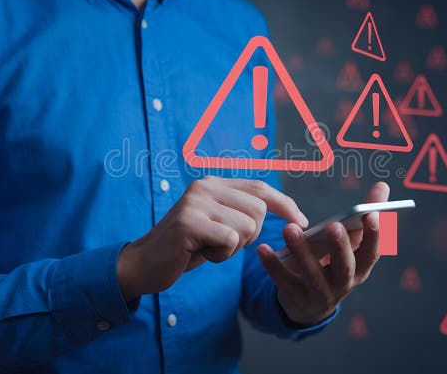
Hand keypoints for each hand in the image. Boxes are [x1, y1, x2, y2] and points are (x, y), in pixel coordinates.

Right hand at [116, 176, 307, 300]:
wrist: (144, 264)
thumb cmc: (186, 247)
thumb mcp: (217, 223)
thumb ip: (241, 211)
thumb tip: (284, 210)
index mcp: (213, 183)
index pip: (260, 187)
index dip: (284, 204)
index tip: (302, 220)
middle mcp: (205, 186)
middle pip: (259, 210)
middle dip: (250, 236)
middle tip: (223, 244)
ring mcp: (196, 203)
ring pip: (247, 226)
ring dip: (234, 248)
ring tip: (209, 248)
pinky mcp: (189, 223)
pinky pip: (229, 240)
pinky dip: (221, 255)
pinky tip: (200, 254)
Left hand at [256, 182, 388, 325]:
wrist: (308, 303)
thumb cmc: (332, 262)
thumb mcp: (347, 243)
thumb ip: (363, 215)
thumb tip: (382, 186)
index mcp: (360, 267)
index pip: (371, 252)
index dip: (374, 235)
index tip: (370, 213)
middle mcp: (344, 284)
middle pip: (344, 267)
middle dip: (340, 246)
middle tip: (333, 225)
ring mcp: (320, 294)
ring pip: (313, 275)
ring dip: (302, 252)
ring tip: (289, 229)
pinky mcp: (296, 298)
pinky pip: (284, 282)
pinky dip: (273, 265)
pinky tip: (263, 248)